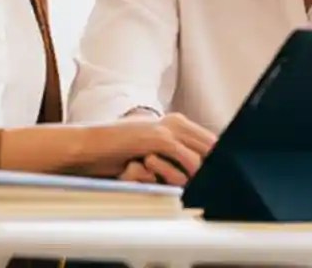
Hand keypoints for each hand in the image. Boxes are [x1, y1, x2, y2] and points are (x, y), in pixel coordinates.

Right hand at [77, 113, 215, 185]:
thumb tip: (196, 172)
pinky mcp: (159, 138)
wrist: (89, 147)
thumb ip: (172, 158)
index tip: (222, 177)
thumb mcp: (149, 154)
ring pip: (204, 154)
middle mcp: (176, 122)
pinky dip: (191, 175)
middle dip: (217, 168)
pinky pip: (188, 159)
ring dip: (203, 175)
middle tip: (218, 187)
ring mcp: (168, 128)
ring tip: (199, 190)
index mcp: (176, 123)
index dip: (220, 160)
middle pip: (214, 146)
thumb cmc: (116, 154)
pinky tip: (187, 186)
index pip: (211, 141)